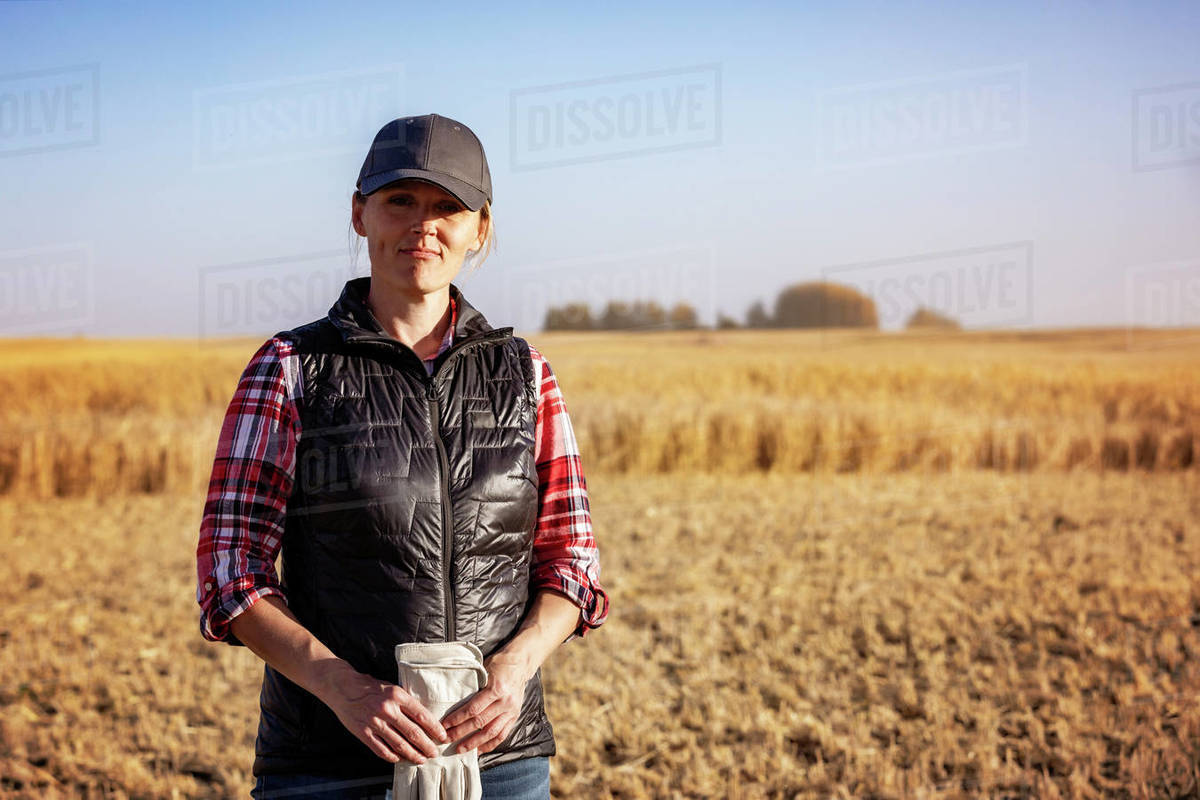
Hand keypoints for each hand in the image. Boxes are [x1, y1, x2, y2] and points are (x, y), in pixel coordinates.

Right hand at [317, 661, 449, 764]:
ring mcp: (374, 722)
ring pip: (399, 744)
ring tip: (421, 759)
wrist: (343, 687)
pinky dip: (392, 756)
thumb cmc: (370, 687)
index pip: (422, 715)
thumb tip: (424, 719)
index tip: (442, 736)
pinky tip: (400, 759)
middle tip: (434, 753)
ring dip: (413, 754)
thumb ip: (405, 702)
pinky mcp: (363, 732)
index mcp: (397, 695)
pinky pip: (381, 750)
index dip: (435, 729)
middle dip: (427, 746)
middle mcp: (387, 709)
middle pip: (413, 733)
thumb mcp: (391, 688)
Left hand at [440, 651, 531, 755]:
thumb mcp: (484, 670)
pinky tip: (479, 750)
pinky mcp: (515, 715)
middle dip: (461, 733)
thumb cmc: (499, 664)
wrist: (521, 662)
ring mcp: (512, 710)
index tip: (445, 725)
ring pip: (492, 732)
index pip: (473, 708)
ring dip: (474, 743)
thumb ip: (473, 686)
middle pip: (480, 722)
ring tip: (460, 750)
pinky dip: (490, 744)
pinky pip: (502, 734)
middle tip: (447, 739)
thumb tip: (454, 702)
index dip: (458, 719)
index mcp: (496, 689)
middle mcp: (505, 702)